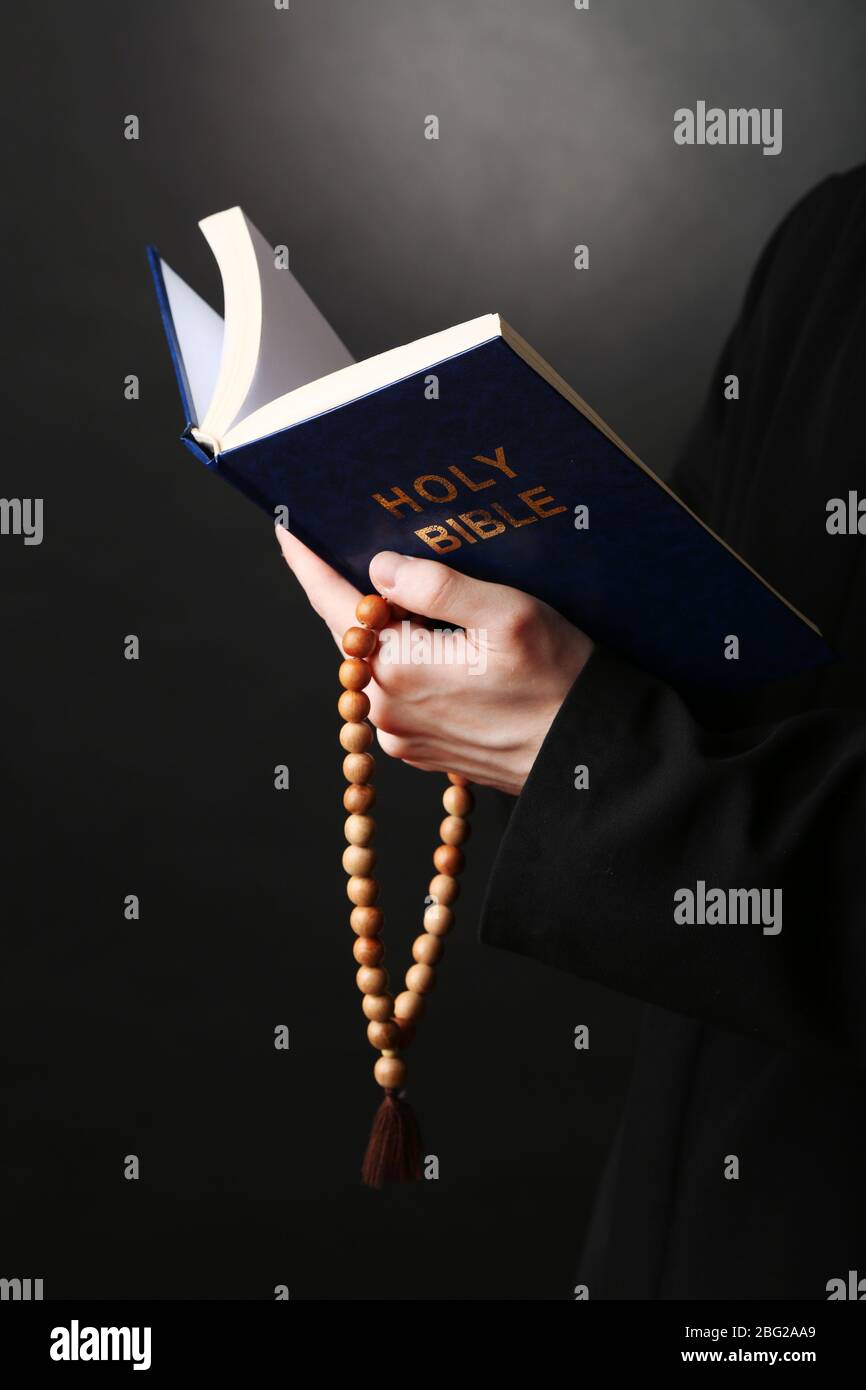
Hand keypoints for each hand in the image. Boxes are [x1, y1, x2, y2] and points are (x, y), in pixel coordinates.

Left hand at [276, 527, 592, 794]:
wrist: (585, 757)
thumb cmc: (558, 683)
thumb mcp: (508, 613)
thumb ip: (438, 585)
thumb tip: (381, 569)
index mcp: (398, 668)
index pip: (333, 602)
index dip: (309, 560)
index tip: (288, 528)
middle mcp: (387, 707)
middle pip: (354, 633)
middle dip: (358, 592)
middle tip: (369, 547)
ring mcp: (402, 733)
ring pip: (377, 663)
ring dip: (390, 630)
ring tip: (423, 599)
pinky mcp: (421, 747)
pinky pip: (399, 691)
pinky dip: (409, 663)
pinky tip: (443, 645)